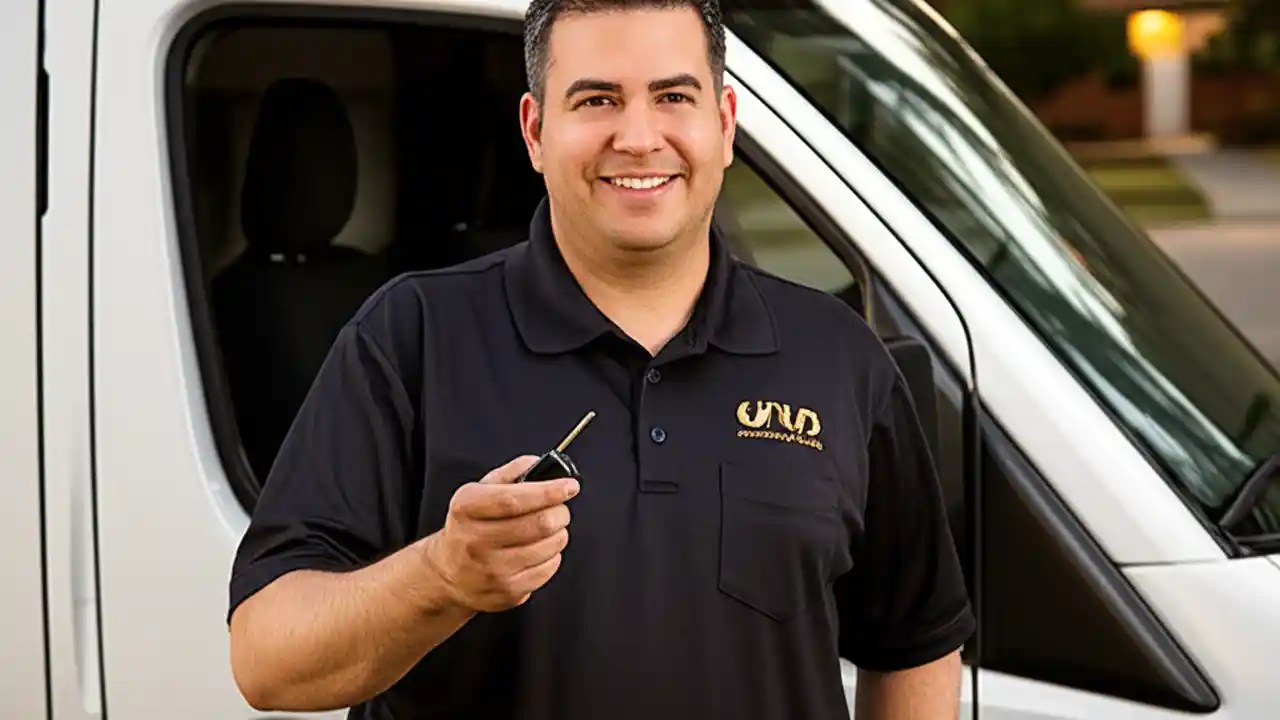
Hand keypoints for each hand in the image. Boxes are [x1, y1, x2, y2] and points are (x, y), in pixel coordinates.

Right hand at [423, 455, 578, 612]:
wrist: (448, 573)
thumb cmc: (470, 526)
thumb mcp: (480, 491)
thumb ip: (511, 473)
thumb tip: (540, 464)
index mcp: (467, 508)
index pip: (515, 499)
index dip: (549, 491)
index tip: (569, 486)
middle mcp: (475, 541)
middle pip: (538, 524)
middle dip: (560, 512)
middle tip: (560, 509)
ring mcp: (492, 570)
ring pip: (549, 547)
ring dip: (559, 533)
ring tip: (550, 529)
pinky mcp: (507, 592)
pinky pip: (548, 569)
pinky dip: (553, 556)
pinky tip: (540, 550)